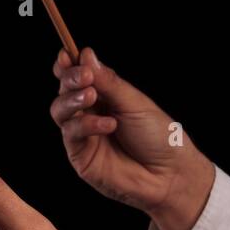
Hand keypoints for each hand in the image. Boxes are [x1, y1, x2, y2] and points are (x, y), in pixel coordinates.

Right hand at [50, 47, 215, 229]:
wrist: (170, 174)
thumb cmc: (159, 137)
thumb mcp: (135, 102)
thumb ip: (108, 82)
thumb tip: (85, 55)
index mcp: (105, 97)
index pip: (78, 77)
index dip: (68, 65)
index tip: (66, 54)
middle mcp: (90, 113)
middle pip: (64, 90)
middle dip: (69, 79)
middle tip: (83, 76)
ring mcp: (83, 135)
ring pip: (59, 110)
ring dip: (72, 99)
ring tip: (91, 96)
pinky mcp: (80, 156)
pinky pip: (71, 134)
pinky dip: (86, 125)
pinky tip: (108, 125)